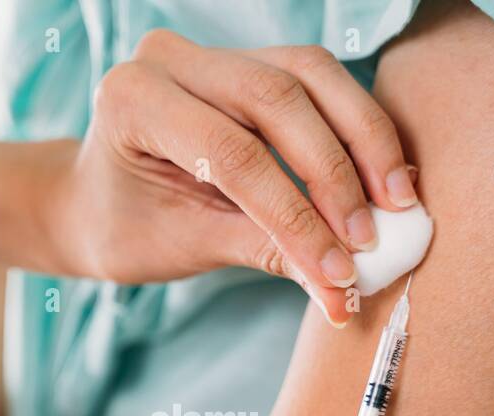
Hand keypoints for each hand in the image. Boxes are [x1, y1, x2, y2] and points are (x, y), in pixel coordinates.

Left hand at [52, 29, 419, 324]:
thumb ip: (265, 252)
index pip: (233, 153)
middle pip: (279, 99)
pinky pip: (318, 82)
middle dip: (336, 174)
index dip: (295, 215)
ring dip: (363, 141)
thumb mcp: (188, 245)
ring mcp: (213, 52)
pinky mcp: (251, 60)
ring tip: (396, 204)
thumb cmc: (129, 227)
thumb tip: (343, 285)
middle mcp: (171, 59)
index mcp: (134, 99)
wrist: (98, 201)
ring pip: (312, 76)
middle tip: (372, 238)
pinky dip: (357, 128)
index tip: (338, 270)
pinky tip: (384, 177)